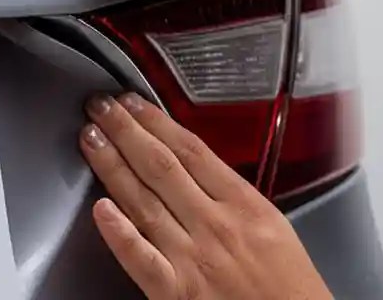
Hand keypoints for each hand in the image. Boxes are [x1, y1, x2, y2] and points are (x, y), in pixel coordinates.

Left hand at [80, 93, 331, 299]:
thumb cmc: (292, 290)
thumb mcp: (276, 228)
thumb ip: (238, 200)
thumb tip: (201, 173)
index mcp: (246, 205)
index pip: (192, 150)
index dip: (156, 122)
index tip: (133, 102)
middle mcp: (216, 225)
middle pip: (161, 166)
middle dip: (126, 131)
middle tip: (100, 106)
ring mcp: (193, 259)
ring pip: (143, 201)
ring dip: (112, 166)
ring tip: (91, 138)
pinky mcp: (176, 294)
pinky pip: (141, 259)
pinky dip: (119, 233)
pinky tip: (100, 209)